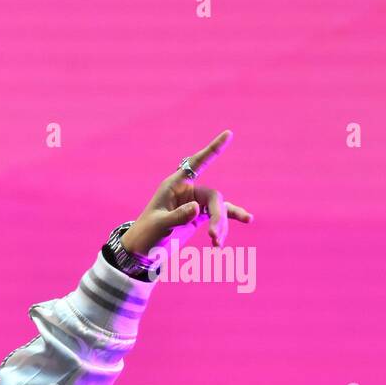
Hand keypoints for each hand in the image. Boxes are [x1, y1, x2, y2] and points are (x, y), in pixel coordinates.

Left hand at [120, 129, 253, 256]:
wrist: (141, 250)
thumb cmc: (146, 234)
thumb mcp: (159, 225)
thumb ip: (178, 217)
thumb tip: (197, 208)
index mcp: (175, 185)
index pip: (197, 163)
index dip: (213, 149)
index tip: (228, 134)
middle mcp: (187, 191)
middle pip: (213, 197)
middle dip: (217, 216)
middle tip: (213, 235)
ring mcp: (195, 204)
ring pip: (218, 209)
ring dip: (220, 225)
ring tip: (217, 243)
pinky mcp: (199, 217)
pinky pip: (218, 217)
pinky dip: (225, 224)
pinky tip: (244, 222)